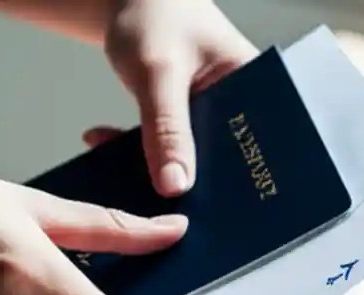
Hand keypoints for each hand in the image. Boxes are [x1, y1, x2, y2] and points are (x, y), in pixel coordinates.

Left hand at [87, 0, 256, 193]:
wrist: (127, 1)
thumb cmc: (155, 17)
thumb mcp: (159, 72)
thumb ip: (167, 129)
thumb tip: (175, 187)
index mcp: (256, 88)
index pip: (259, 145)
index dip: (240, 181)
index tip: (211, 205)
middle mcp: (239, 108)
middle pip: (225, 161)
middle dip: (194, 182)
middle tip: (163, 201)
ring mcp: (210, 118)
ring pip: (192, 161)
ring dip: (158, 170)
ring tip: (127, 177)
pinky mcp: (183, 125)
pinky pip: (165, 151)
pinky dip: (136, 151)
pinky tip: (104, 143)